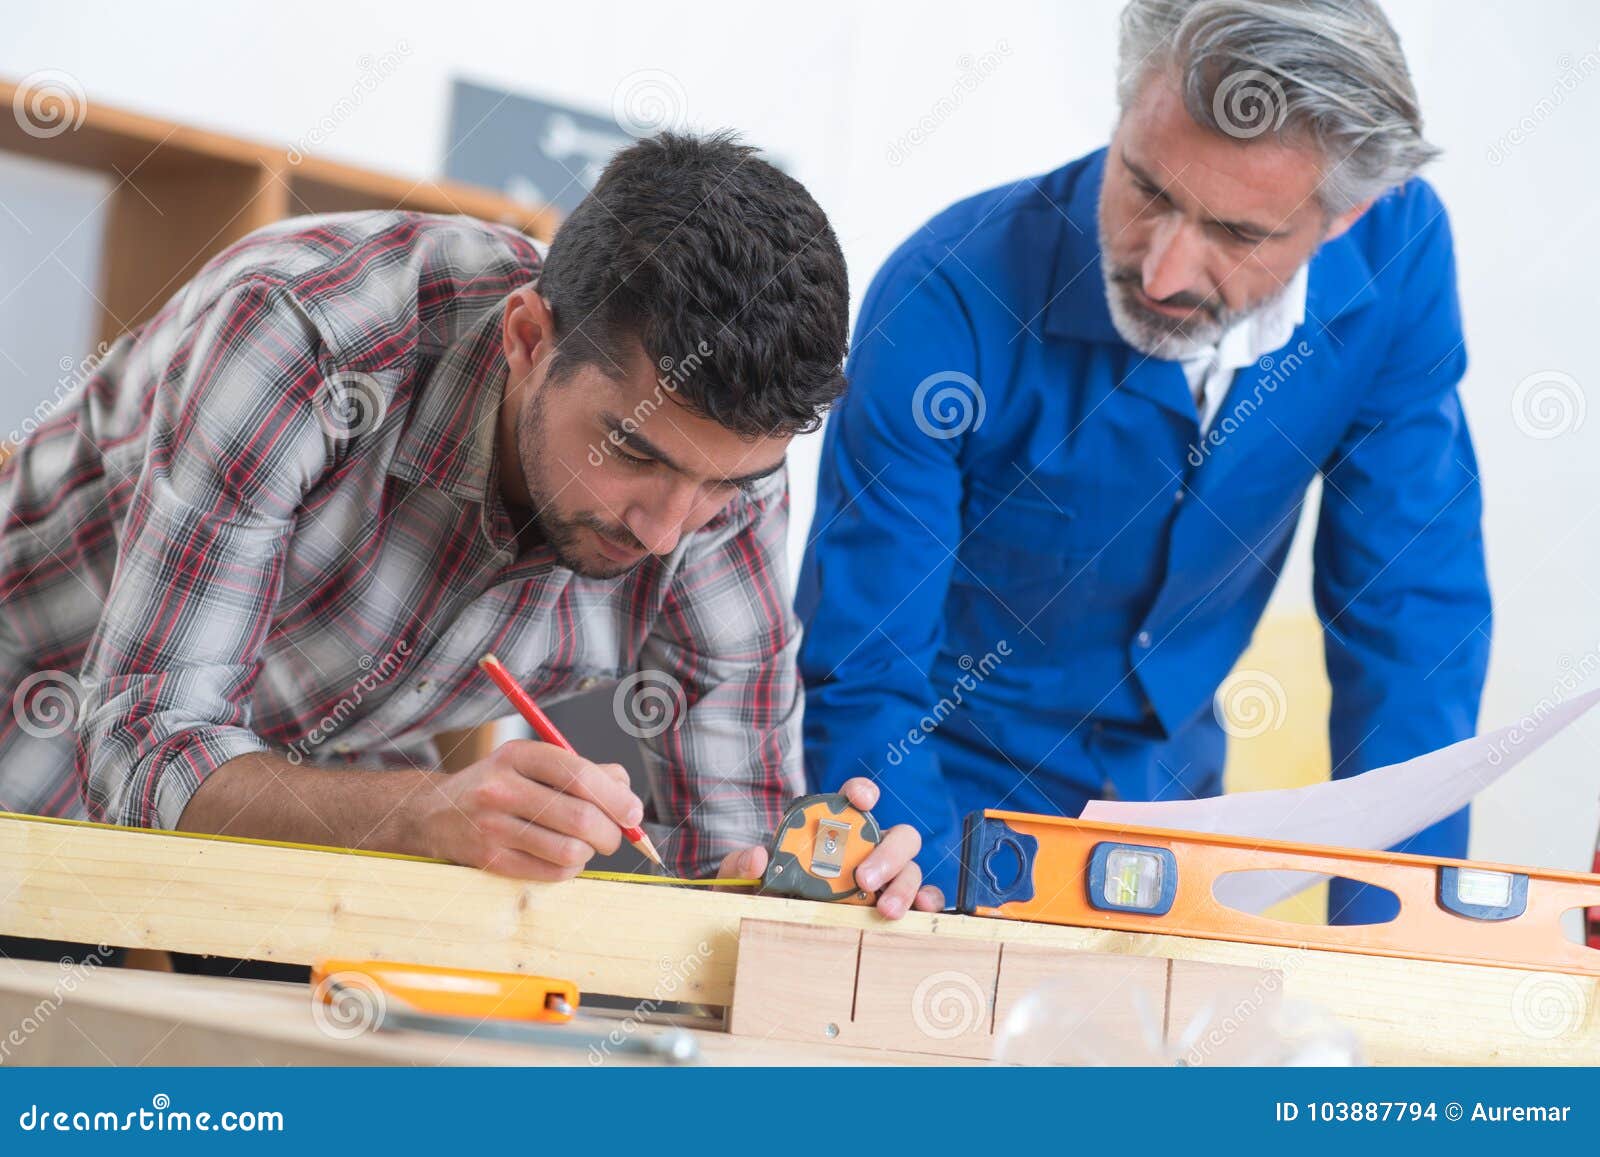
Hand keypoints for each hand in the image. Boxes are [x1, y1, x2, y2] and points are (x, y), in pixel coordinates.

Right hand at [414, 740, 643, 879]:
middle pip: (581, 817)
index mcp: (518, 755)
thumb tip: (626, 791)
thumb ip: (582, 770)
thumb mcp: (531, 762)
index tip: (633, 812)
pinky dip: (569, 869)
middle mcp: (502, 789)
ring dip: (590, 853)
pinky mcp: (490, 860)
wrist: (434, 813)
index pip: (579, 774)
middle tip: (615, 834)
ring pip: (570, 850)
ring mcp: (493, 827)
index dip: (616, 797)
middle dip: (611, 832)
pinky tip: (561, 857)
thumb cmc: (499, 786)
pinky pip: (552, 873)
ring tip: (584, 845)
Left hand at [714, 777, 944, 918]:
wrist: (762, 932)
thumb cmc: (758, 899)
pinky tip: (920, 913)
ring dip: (904, 885)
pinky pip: (920, 900)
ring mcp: (883, 880)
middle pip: (897, 837)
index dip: (862, 792)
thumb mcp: (738, 882)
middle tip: (863, 877)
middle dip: (887, 852)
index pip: (855, 800)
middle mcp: (865, 851)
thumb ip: (739, 866)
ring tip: (884, 910)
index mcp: (833, 832)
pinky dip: (925, 903)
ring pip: (910, 869)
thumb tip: (757, 857)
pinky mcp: (891, 906)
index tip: (861, 799)